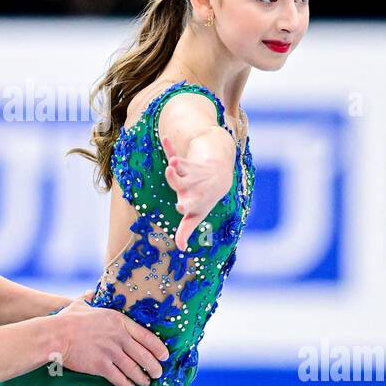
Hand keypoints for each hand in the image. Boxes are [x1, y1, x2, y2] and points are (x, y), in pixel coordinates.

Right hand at [55, 299, 168, 385]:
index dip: (159, 348)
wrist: (55, 335)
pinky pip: (120, 379)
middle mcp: (119, 337)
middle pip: (144, 356)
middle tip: (158, 373)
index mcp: (119, 321)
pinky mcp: (101, 366)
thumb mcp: (82, 304)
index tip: (165, 356)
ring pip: (134, 370)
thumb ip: (91, 298)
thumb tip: (91, 291)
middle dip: (154, 367)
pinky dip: (127, 384)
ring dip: (142, 378)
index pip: (147, 336)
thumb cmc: (67, 319)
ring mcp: (111, 352)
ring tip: (146, 383)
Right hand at [162, 133, 232, 249]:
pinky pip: (176, 153)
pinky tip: (165, 138)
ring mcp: (189, 173)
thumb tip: (181, 247)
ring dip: (176, 162)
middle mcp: (192, 186)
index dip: (185, 206)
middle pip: (180, 183)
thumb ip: (186, 229)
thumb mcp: (197, 215)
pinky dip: (170, 147)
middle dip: (174, 178)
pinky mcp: (186, 162)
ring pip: (181, 167)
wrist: (220, 176)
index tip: (180, 206)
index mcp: (193, 201)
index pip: (189, 204)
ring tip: (173, 159)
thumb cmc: (204, 200)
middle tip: (170, 171)